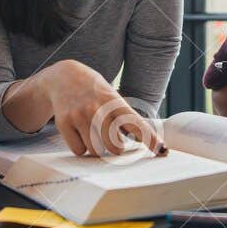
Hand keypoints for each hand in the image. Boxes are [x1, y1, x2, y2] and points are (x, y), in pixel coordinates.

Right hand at [48, 61, 164, 156]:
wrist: (63, 76)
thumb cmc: (94, 91)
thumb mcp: (112, 97)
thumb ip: (125, 117)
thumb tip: (141, 139)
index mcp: (115, 102)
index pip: (137, 124)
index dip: (150, 139)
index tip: (162, 150)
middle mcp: (98, 109)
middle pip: (114, 148)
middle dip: (115, 148)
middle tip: (111, 140)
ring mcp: (80, 116)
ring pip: (96, 151)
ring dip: (97, 148)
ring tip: (93, 133)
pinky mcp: (64, 123)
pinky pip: (79, 150)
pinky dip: (81, 147)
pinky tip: (80, 133)